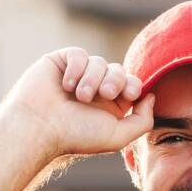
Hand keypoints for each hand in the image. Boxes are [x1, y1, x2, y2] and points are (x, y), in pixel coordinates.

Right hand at [6, 47, 155, 157]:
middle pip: (119, 71)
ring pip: (99, 62)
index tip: (129, 95)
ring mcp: (78, 75)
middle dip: (115, 80)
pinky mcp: (61, 62)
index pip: (133, 85)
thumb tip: (151, 96)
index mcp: (111, 106)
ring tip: (79, 97)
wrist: (40, 127)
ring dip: (92, 79)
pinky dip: (76, 68)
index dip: (134, 86)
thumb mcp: (118, 136)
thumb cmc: (77, 136)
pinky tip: (65, 86)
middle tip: (104, 94)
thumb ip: (143, 120)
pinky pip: (78, 54)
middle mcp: (96, 89)